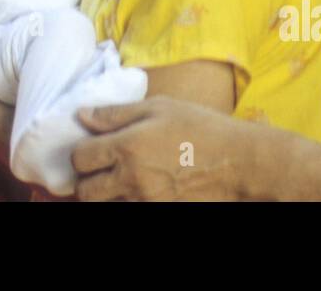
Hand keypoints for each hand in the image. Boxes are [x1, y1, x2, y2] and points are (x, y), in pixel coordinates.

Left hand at [71, 96, 279, 200]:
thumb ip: (116, 113)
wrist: (239, 162)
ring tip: (119, 181)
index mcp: (128, 147)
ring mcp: (146, 202)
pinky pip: (130, 211)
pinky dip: (128, 202)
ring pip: (106, 207)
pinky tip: (137, 190)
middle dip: (87, 181)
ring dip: (106, 196)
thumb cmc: (201, 127)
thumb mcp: (159, 107)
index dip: (81, 153)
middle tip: (99, 171)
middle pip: (85, 192)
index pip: (80, 158)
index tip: (92, 149)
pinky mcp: (159, 213)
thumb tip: (81, 115)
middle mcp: (132, 180)